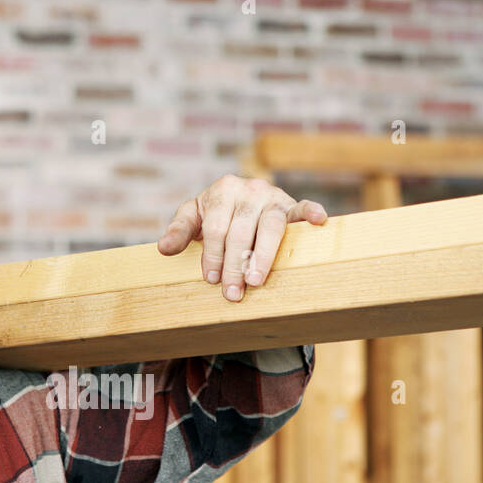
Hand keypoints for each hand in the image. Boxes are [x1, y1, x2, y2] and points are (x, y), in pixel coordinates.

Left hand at [156, 175, 326, 301]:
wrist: (239, 199)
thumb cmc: (214, 214)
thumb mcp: (192, 217)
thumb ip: (179, 231)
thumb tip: (163, 249)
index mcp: (222, 190)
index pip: (217, 227)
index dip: (213, 255)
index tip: (212, 279)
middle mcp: (249, 190)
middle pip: (241, 231)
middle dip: (235, 264)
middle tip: (232, 293)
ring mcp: (272, 197)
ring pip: (271, 226)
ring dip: (264, 255)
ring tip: (256, 281)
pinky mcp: (291, 205)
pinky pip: (302, 207)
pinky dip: (311, 212)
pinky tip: (318, 221)